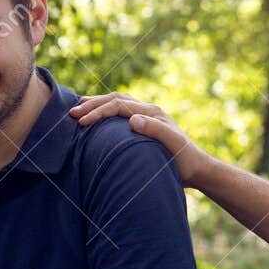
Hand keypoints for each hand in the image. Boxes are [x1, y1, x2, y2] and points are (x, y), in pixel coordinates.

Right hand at [69, 92, 217, 188]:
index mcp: (152, 112)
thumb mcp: (172, 145)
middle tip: (72, 113)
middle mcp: (148, 111)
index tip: (80, 121)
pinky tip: (96, 118)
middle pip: (115, 99)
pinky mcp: (144, 126)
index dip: (98, 111)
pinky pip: (121, 113)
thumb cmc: (184, 161)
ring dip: (98, 104)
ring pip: (118, 102)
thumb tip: (132, 120)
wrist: (196, 169)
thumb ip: (155, 130)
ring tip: (79, 107)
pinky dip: (106, 111)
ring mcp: (146, 117)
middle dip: (93, 104)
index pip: (119, 104)